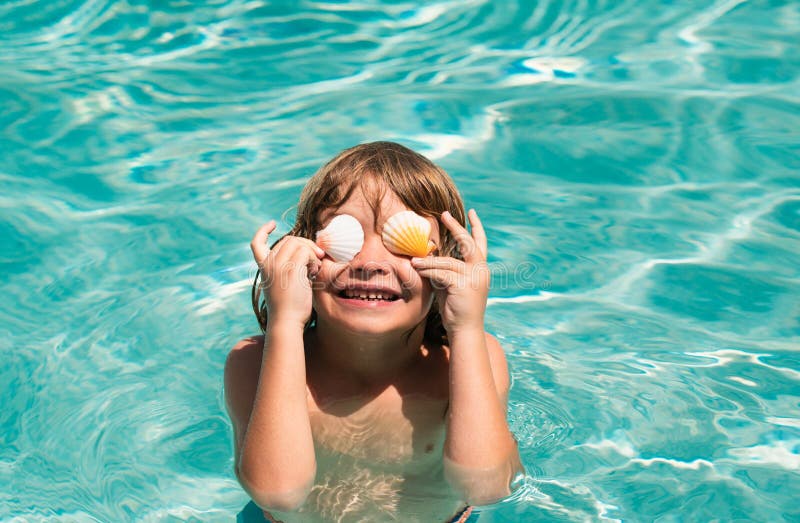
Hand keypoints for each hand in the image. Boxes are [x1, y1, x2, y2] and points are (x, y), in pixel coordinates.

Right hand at [250, 221, 324, 330]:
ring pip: (299, 243)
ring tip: (314, 269)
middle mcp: (269, 264)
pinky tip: (314, 273)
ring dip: (312, 253)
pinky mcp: (291, 270)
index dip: (263, 231)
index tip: (272, 224)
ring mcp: (278, 266)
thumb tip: (304, 254)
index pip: (256, 244)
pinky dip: (314, 260)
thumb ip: (287, 268)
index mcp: (264, 268)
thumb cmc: (289, 308)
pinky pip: (306, 252)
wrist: (286, 323)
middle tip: (318, 257)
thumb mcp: (282, 285)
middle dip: (306, 244)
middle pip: (289, 240)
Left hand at [411, 209, 488, 334]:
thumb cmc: (457, 309)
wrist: (465, 330)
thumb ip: (445, 270)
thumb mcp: (451, 285)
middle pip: (468, 243)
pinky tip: (417, 269)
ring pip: (447, 261)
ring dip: (428, 261)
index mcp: (480, 270)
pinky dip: (428, 271)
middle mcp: (480, 271)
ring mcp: (474, 278)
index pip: (480, 244)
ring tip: (414, 260)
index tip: (472, 213)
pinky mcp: (463, 285)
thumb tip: (429, 256)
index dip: (476, 228)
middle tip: (444, 214)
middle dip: (456, 227)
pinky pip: (441, 273)